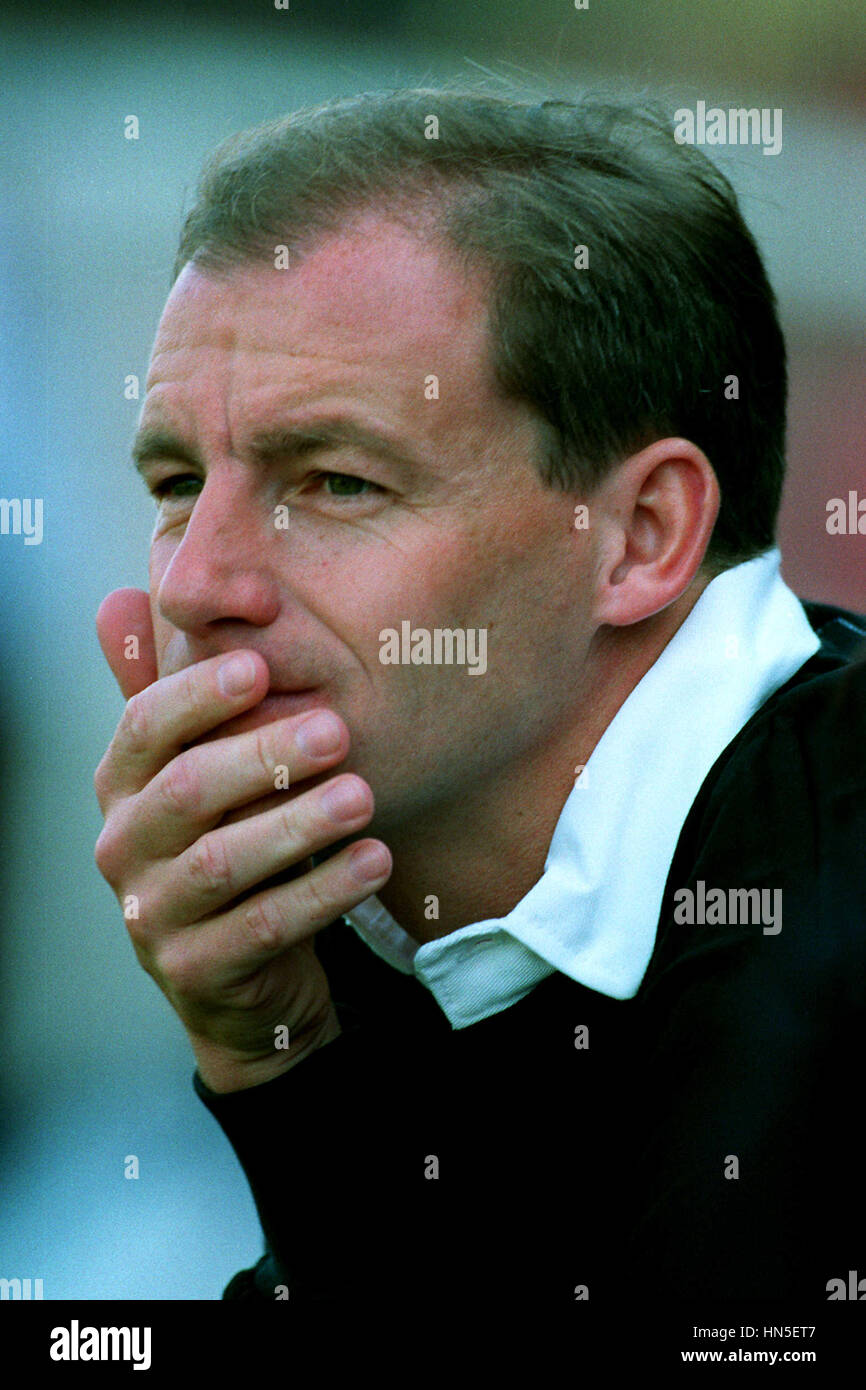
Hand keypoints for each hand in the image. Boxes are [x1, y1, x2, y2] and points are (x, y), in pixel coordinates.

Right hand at [93, 588, 391, 1091]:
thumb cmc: (230, 844)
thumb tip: (125, 593)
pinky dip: (322, 893)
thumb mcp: (205, 771)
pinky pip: (262, 929)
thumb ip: (178, 696)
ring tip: (362, 796)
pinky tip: (375, 860)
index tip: (260, 666)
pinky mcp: (195, 972)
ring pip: (223, 864)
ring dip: (297, 826)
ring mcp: (152, 916)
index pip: (145, 727)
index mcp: (122, 785)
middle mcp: (124, 847)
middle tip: (336, 730)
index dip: (197, 693)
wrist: (242, 973)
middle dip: (262, 756)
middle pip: (186, 792)